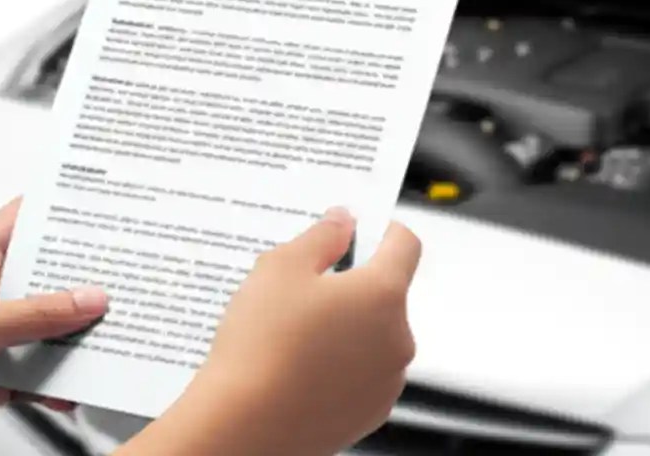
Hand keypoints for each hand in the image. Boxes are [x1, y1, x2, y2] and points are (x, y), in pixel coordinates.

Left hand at [0, 197, 109, 424]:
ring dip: (82, 337)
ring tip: (114, 333)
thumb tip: (89, 299)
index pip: (25, 222)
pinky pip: (44, 375)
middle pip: (52, 279)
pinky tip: (77, 385)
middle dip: (89, 280)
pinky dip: (64, 383)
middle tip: (129, 275)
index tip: (105, 204)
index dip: (62, 210)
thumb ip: (33, 314)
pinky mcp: (1, 377)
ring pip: (54, 330)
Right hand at [119, 207, 420, 455]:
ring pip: (374, 337)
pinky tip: (301, 369)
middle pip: (386, 294)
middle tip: (305, 290)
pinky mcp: (371, 412)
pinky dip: (341, 367)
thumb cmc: (260, 349)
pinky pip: (363, 375)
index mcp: (383, 293)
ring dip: (348, 329)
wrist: (244, 428)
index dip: (382, 230)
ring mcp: (388, 379)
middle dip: (352, 287)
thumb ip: (321, 236)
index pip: (405, 244)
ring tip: (295, 336)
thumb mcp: (279, 268)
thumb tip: (342, 222)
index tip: (360, 231)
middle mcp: (398, 336)